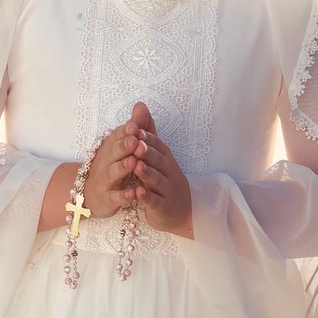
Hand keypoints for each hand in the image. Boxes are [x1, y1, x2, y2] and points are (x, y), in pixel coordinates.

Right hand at [82, 122, 142, 217]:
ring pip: (113, 173)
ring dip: (123, 167)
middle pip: (114, 152)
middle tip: (135, 140)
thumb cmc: (111, 165)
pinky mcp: (107, 198)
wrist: (88, 193)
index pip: (117, 136)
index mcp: (111, 147)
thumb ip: (134, 126)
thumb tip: (142, 105)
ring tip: (133, 162)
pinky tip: (133, 193)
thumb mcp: (121, 145)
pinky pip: (115, 197)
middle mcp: (106, 161)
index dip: (126, 131)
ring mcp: (106, 180)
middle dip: (124, 146)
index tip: (135, 126)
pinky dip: (124, 195)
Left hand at [126, 110, 193, 238]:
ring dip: (147, 173)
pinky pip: (155, 202)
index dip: (146, 137)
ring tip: (137, 166)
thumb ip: (148, 131)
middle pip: (158, 160)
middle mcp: (169, 172)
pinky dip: (147, 197)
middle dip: (147, 152)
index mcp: (165, 158)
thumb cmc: (165, 179)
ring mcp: (167, 190)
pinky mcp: (163, 208)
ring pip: (157, 180)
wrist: (182, 212)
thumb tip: (140, 105)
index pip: (157, 144)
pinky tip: (138, 193)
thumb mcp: (157, 155)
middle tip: (136, 144)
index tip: (135, 129)